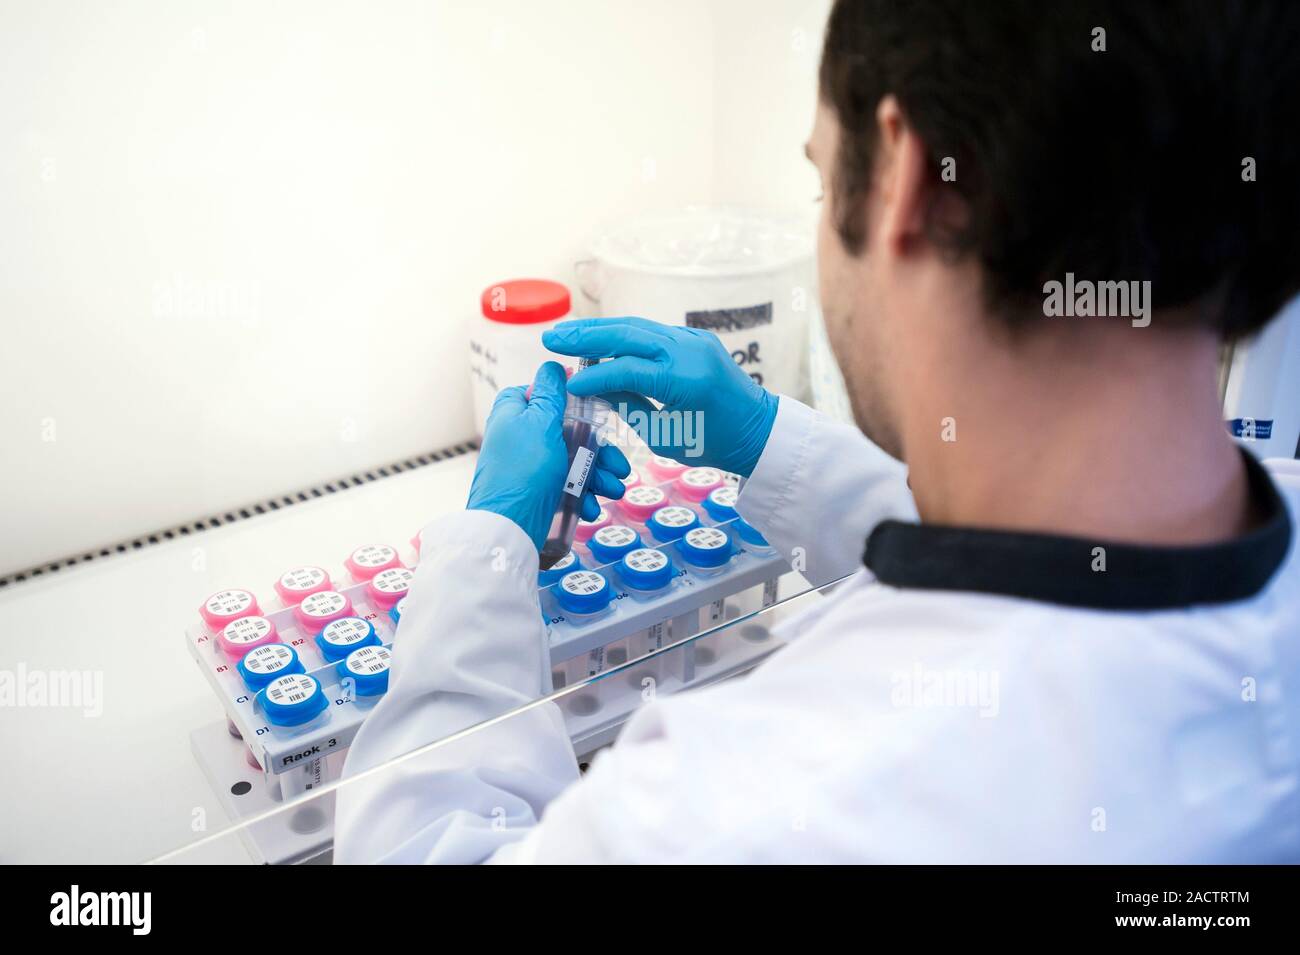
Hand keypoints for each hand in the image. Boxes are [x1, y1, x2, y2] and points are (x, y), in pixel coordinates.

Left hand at [468, 362, 629, 551]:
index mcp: (515, 410)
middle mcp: (520, 434)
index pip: (548, 394)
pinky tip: (592, 507)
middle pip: (570, 431)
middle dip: (599, 451)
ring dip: (597, 476)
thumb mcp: (540, 422)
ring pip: (573, 460)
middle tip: (620, 467)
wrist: (509, 527)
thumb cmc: (522, 471)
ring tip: (612, 490)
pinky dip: (582, 495)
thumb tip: (554, 366)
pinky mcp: (537, 489)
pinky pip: (566, 485)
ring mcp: (529, 463)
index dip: (576, 403)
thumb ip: (551, 392)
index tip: (599, 414)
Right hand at [541, 317, 777, 476]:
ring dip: (599, 330)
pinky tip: (596, 340)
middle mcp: (690, 351)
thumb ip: (627, 407)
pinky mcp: (694, 338)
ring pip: (637, 326)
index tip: (567, 385)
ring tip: (565, 335)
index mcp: (685, 380)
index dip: (593, 377)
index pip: (626, 369)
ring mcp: (694, 339)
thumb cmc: (713, 443)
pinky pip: (651, 332)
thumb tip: (592, 387)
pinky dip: (622, 336)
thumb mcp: (664, 436)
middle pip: (628, 334)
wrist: (758, 430)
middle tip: (551, 339)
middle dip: (586, 336)